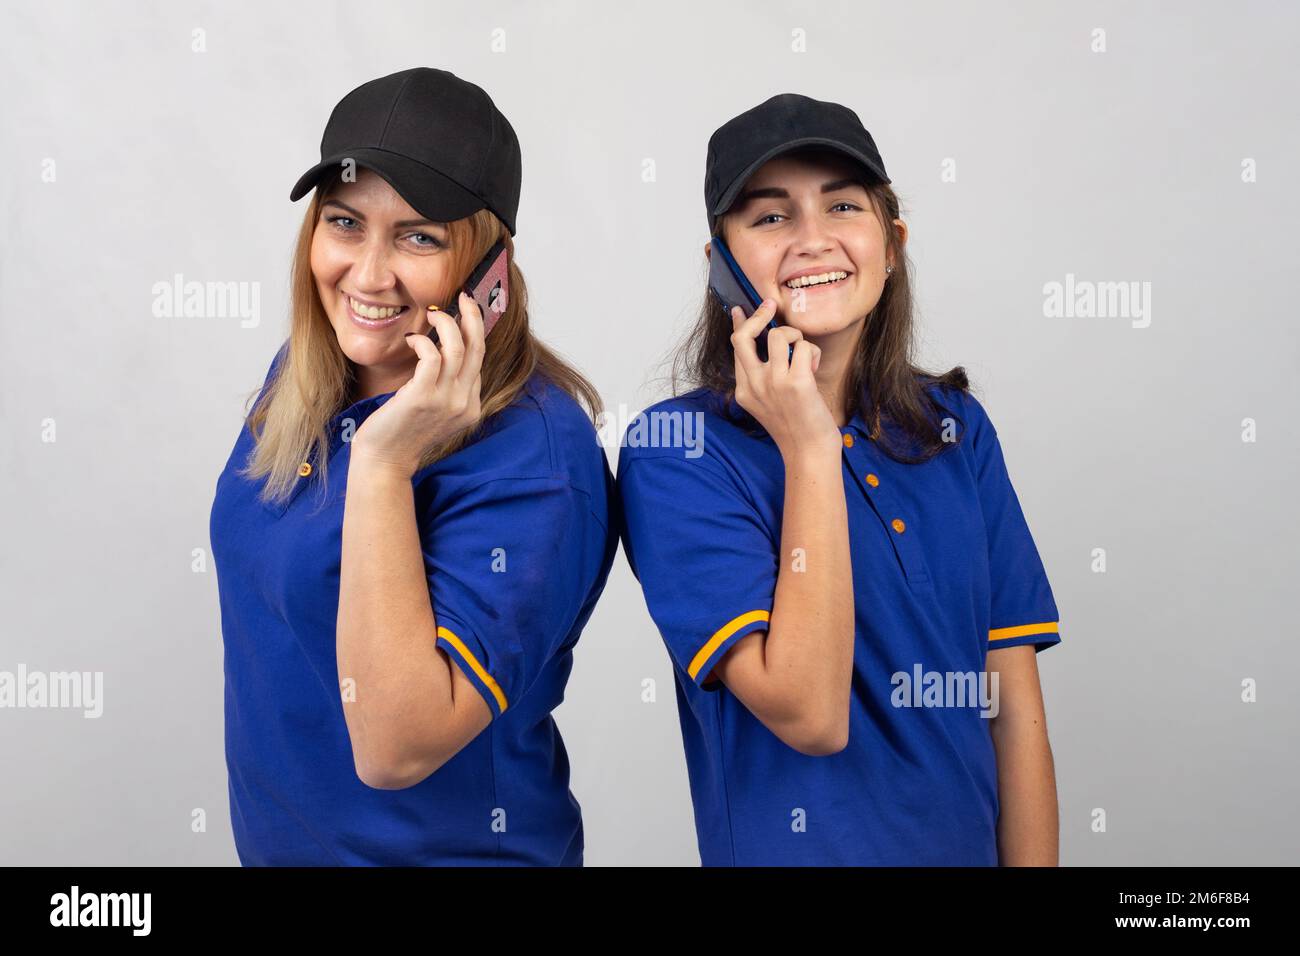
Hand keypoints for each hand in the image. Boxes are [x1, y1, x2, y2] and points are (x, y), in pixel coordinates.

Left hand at [350, 291, 484, 477]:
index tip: (464, 313)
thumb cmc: (402, 433)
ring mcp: (446, 401)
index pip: (480, 360)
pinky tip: (413, 339)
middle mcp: (464, 403)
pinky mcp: (422, 397)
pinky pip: (432, 356)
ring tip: (432, 315)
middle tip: (463, 296)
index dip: (474, 331)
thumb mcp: (435, 411)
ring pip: (458, 348)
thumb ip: (447, 388)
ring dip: (446, 323)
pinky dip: (423, 340)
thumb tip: (444, 354)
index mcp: (470, 406)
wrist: (385, 462)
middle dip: (473, 317)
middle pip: (477, 349)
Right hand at [730, 300, 840, 460]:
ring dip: (794, 337)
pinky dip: (811, 353)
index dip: (740, 324)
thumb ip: (762, 375)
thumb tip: (765, 341)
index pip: (736, 348)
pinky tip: (813, 369)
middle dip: (759, 315)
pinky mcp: (796, 383)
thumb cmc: (794, 426)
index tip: (741, 309)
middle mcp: (754, 385)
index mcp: (743, 391)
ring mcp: (773, 383)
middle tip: (770, 306)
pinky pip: (803, 347)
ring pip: (778, 336)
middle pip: (743, 337)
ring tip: (802, 353)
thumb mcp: (767, 402)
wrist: (808, 452)